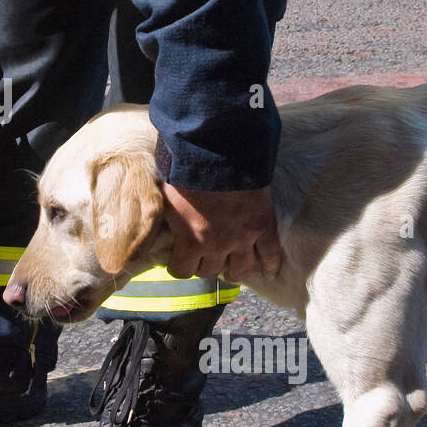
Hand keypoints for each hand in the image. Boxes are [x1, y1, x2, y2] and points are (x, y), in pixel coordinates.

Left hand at [160, 183, 280, 281]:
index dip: (179, 267)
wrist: (217, 153)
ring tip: (231, 271)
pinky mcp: (263, 226)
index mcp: (190, 241)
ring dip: (233, 272)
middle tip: (203, 259)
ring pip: (240, 269)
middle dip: (204, 266)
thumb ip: (165, 220)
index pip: (182, 271)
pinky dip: (271, 265)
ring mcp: (243, 237)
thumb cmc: (185, 172)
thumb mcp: (165, 200)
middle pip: (210, 271)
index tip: (178, 260)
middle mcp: (218, 245)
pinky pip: (271, 253)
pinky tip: (269, 274)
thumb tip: (154, 228)